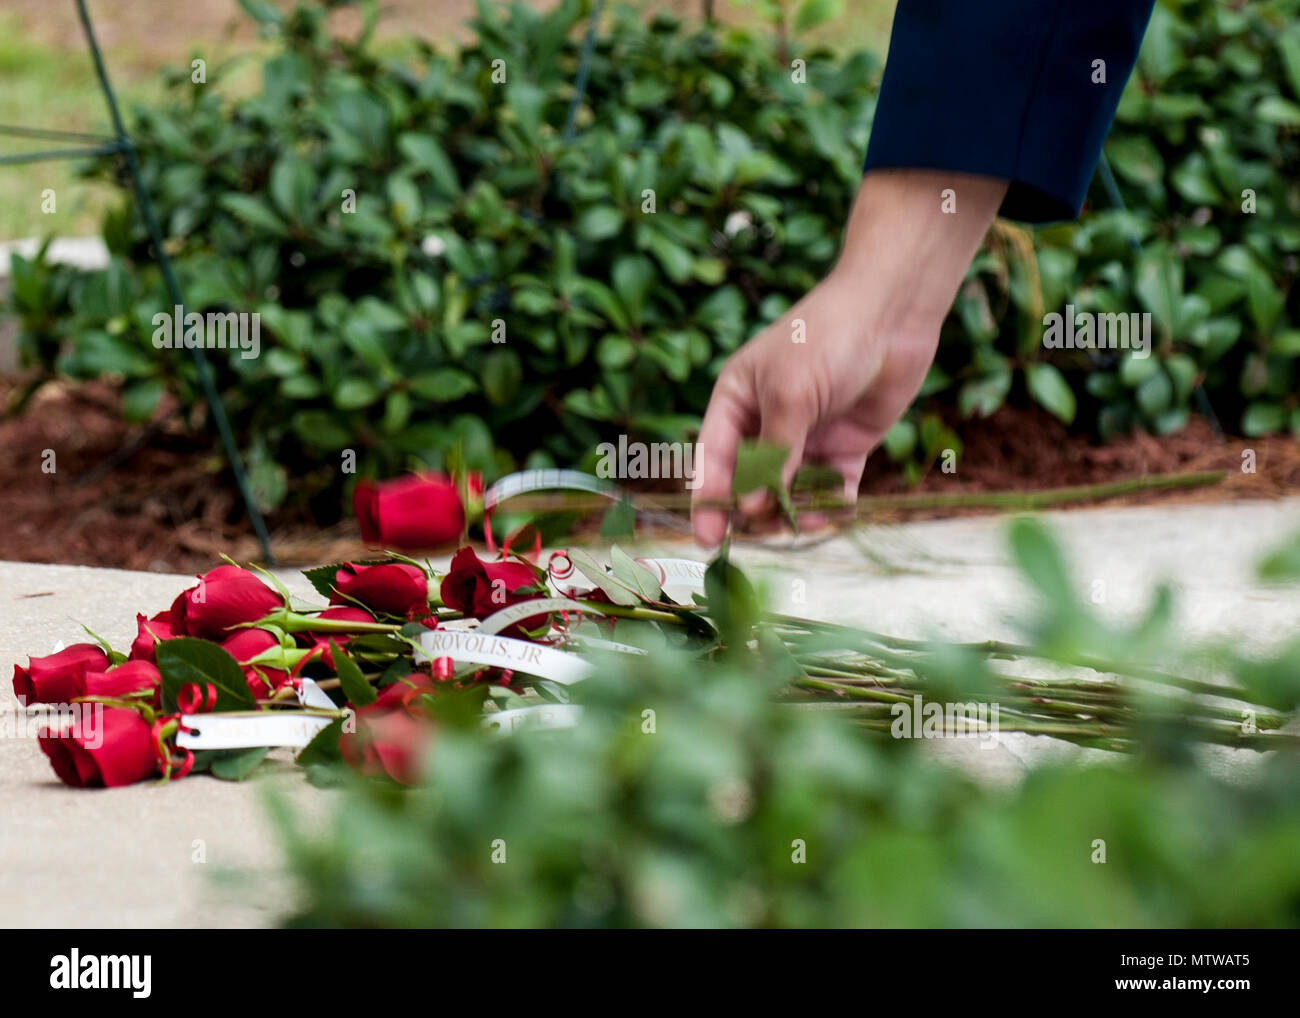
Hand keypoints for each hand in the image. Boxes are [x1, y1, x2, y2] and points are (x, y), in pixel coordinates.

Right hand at [691, 170, 1008, 547]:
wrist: (892, 313)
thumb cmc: (827, 338)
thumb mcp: (790, 395)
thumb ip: (773, 454)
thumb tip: (753, 509)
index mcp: (736, 401)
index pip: (713, 459)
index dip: (709, 501)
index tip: (708, 540)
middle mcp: (766, 422)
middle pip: (750, 482)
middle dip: (754, 511)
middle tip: (765, 530)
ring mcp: (806, 436)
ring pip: (790, 491)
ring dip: (794, 512)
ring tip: (802, 524)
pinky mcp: (844, 446)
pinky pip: (830, 487)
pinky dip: (831, 505)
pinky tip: (835, 514)